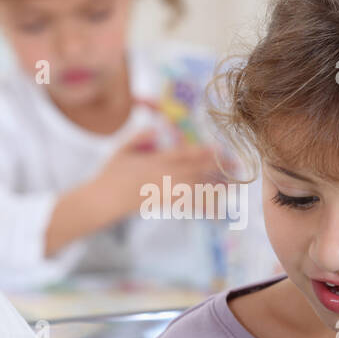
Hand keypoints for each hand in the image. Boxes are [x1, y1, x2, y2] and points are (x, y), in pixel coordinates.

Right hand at [94, 129, 221, 216]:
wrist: (103, 200)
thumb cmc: (111, 174)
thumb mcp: (122, 150)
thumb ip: (139, 138)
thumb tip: (154, 130)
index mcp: (155, 160)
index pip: (183, 154)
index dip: (202, 152)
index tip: (218, 149)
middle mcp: (163, 176)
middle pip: (195, 170)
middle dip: (215, 168)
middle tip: (235, 166)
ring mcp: (164, 191)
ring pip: (194, 188)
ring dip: (213, 186)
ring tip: (231, 186)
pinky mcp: (162, 204)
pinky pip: (186, 205)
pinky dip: (202, 206)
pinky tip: (215, 208)